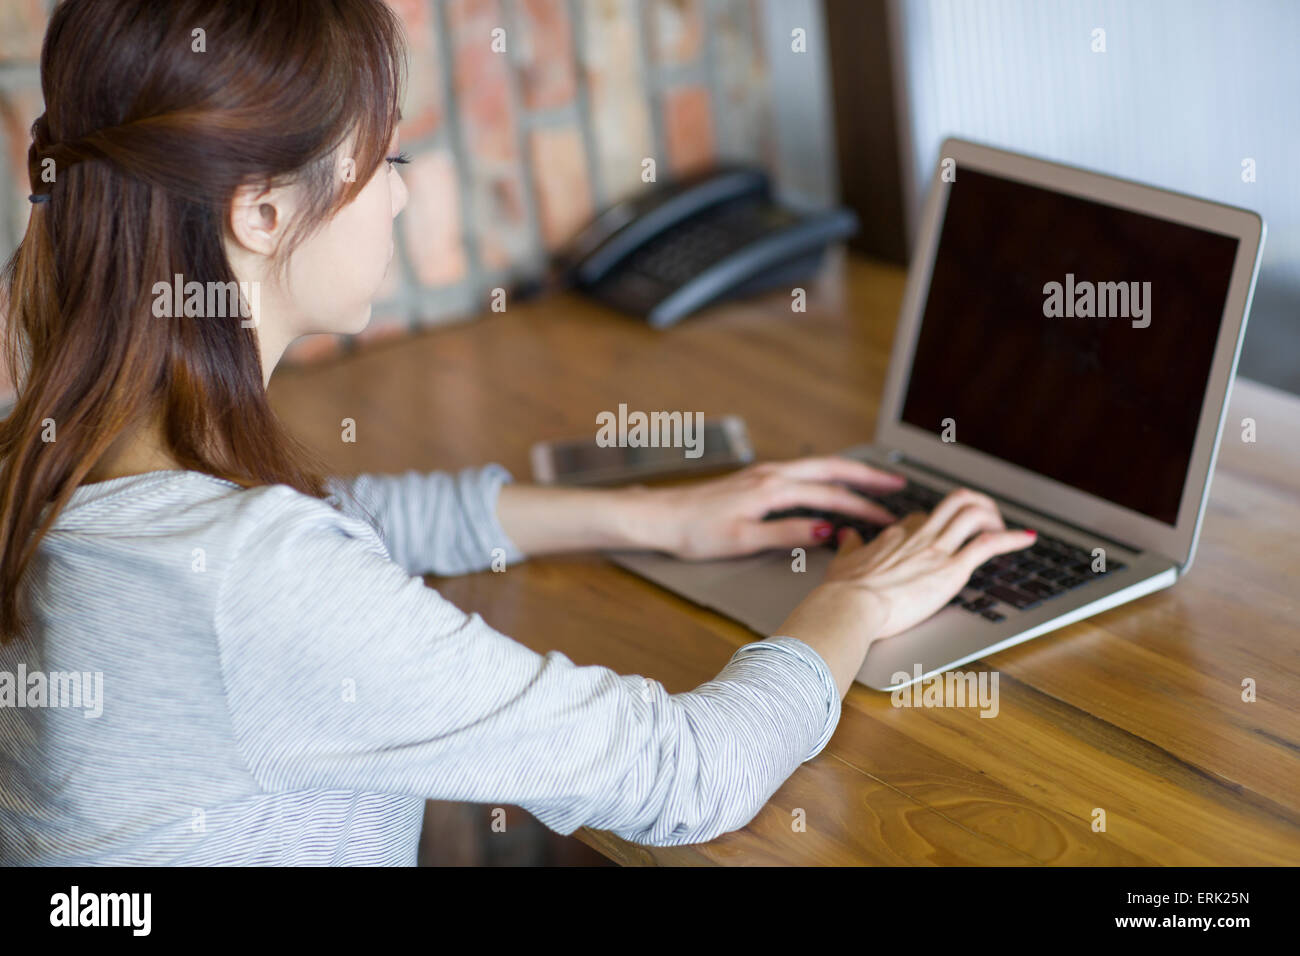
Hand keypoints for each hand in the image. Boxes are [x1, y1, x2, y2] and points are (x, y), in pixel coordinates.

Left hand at [643, 456, 906, 560]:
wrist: (659, 517)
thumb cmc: (694, 531)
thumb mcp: (744, 540)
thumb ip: (788, 534)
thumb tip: (827, 532)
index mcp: (772, 489)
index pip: (830, 496)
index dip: (863, 507)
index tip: (888, 519)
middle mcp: (771, 474)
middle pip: (830, 469)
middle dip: (866, 475)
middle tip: (897, 483)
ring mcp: (763, 473)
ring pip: (817, 467)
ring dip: (848, 472)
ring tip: (874, 481)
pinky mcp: (755, 479)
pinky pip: (802, 472)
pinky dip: (826, 475)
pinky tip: (831, 484)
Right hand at [820, 487, 1035, 639]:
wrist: (851, 606)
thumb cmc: (843, 591)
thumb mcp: (842, 562)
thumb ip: (849, 545)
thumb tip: (846, 535)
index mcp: (895, 534)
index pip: (924, 517)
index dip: (939, 523)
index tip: (946, 534)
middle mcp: (919, 534)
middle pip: (955, 502)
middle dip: (975, 505)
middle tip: (984, 521)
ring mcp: (937, 549)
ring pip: (973, 512)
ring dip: (994, 516)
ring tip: (1002, 529)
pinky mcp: (951, 569)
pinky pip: (988, 544)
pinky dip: (1012, 538)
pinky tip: (1027, 539)